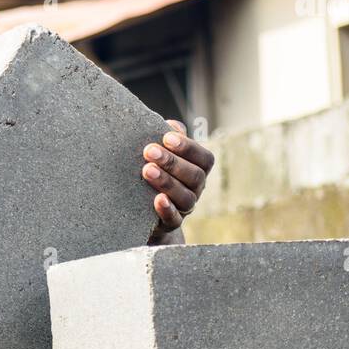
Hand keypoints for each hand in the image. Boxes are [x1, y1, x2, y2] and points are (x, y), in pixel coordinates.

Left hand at [141, 119, 213, 241]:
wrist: (144, 209)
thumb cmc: (156, 171)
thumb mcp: (162, 154)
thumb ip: (168, 138)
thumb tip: (170, 125)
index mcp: (198, 169)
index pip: (204, 158)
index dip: (188, 147)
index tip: (166, 137)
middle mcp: (196, 189)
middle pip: (194, 176)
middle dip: (172, 162)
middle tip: (149, 151)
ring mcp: (185, 208)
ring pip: (185, 197)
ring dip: (167, 182)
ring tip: (147, 170)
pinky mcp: (171, 223)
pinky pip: (174, 219)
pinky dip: (167, 209)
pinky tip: (157, 199)